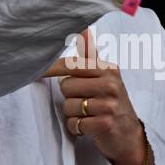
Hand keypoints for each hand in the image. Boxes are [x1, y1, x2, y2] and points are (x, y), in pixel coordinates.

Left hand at [38, 26, 148, 164]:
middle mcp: (110, 84)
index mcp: (108, 69)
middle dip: (70, 97)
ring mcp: (109, 104)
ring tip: (88, 115)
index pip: (71, 64)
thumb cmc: (111, 103)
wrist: (129, 136)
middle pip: (66, 86)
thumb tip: (84, 28)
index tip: (35, 70)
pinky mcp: (105, 124)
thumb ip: (91, 55)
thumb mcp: (106, 76)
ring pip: (68, 106)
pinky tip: (88, 127)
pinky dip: (77, 128)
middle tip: (86, 102)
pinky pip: (74, 123)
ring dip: (73, 114)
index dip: (50, 68)